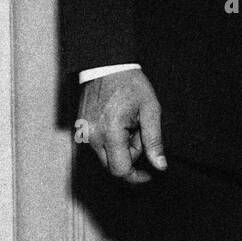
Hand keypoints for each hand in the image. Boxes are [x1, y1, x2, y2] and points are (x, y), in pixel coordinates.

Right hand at [77, 69, 165, 184]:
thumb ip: (154, 140)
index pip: (121, 170)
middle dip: (130, 157)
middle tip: (139, 133)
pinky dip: (110, 141)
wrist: (107, 66)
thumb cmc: (131, 85)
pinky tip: (118, 123)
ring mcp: (84, 133)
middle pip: (112, 166)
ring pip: (105, 156)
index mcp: (110, 132)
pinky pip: (98, 146)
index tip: (150, 171)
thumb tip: (160, 166)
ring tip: (129, 125)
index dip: (137, 175)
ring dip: (120, 148)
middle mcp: (93, 136)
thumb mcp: (150, 110)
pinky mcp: (81, 129)